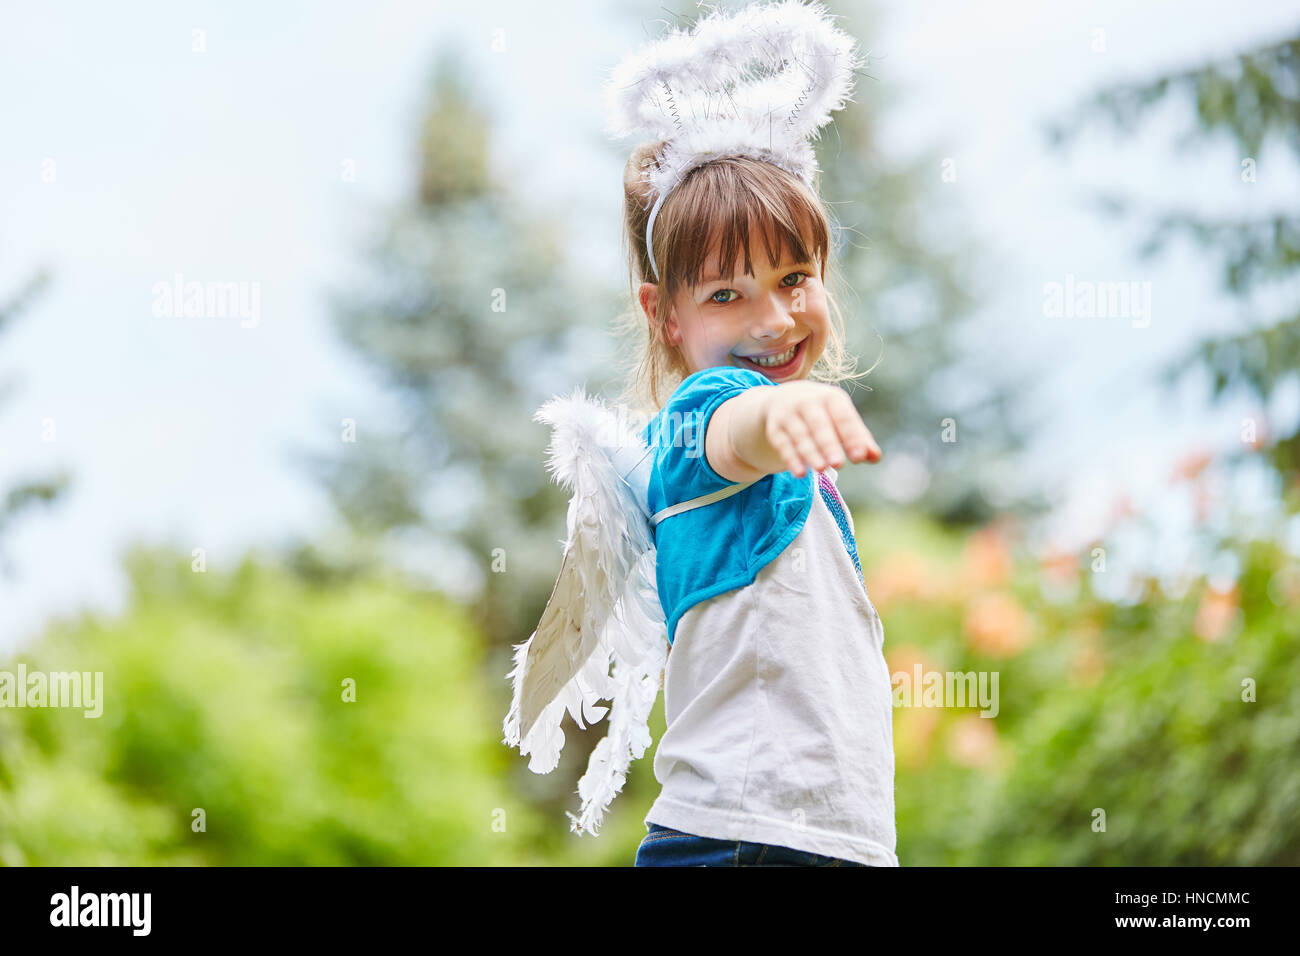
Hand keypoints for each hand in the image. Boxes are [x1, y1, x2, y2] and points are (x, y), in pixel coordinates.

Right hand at [761, 382, 881, 478]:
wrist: (783, 399)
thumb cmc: (822, 413)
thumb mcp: (840, 419)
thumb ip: (858, 438)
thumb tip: (875, 457)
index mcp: (831, 398)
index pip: (843, 417)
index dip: (852, 437)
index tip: (860, 457)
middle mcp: (808, 402)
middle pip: (819, 424)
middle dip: (828, 444)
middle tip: (838, 463)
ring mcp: (789, 414)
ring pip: (800, 435)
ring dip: (810, 453)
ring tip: (822, 469)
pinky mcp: (775, 428)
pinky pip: (783, 444)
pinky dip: (791, 459)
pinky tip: (800, 473)